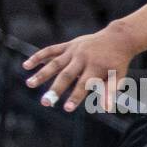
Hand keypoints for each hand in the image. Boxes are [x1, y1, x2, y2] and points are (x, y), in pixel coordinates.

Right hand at [24, 23, 139, 112]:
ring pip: (55, 63)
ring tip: (29, 84)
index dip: (75, 97)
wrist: (118, 38)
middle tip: (45, 102)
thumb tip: (105, 109)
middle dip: (55, 90)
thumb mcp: (119, 76)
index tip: (67, 108)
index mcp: (95, 67)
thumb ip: (110, 91)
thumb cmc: (118, 62)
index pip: (83, 85)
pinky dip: (38, 57)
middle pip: (66, 75)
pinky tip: (26, 65)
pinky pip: (51, 50)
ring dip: (41, 74)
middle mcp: (82, 59)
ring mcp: (74, 51)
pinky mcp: (68, 45)